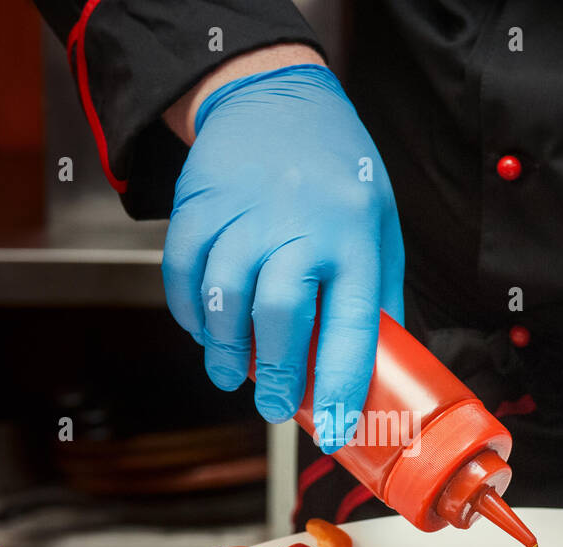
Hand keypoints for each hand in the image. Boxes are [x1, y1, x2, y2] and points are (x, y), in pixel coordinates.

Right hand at [162, 63, 404, 449]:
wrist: (274, 97)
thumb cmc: (336, 176)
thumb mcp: (379, 227)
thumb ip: (374, 296)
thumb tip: (371, 372)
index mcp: (355, 236)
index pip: (351, 325)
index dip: (338, 386)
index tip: (330, 432)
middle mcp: (300, 224)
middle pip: (277, 317)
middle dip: (272, 376)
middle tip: (271, 407)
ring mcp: (243, 212)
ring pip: (223, 300)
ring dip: (224, 352)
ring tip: (233, 374)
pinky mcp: (198, 204)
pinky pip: (183, 275)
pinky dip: (189, 314)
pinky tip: (204, 330)